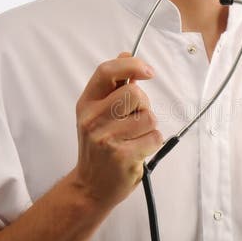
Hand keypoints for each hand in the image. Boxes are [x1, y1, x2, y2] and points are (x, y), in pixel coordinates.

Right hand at [71, 52, 162, 210]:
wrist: (90, 186)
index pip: (107, 71)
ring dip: (149, 127)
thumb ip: (113, 85)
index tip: (148, 72)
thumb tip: (126, 54)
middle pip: (135, 93)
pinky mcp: (123, 156)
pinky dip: (152, 144)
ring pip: (149, 117)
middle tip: (134, 120)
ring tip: (134, 138)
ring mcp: (106, 139)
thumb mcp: (97, 113)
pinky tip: (138, 150)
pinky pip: (155, 137)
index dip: (131, 65)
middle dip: (143, 105)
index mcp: (86, 104)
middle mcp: (92, 119)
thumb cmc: (98, 147)